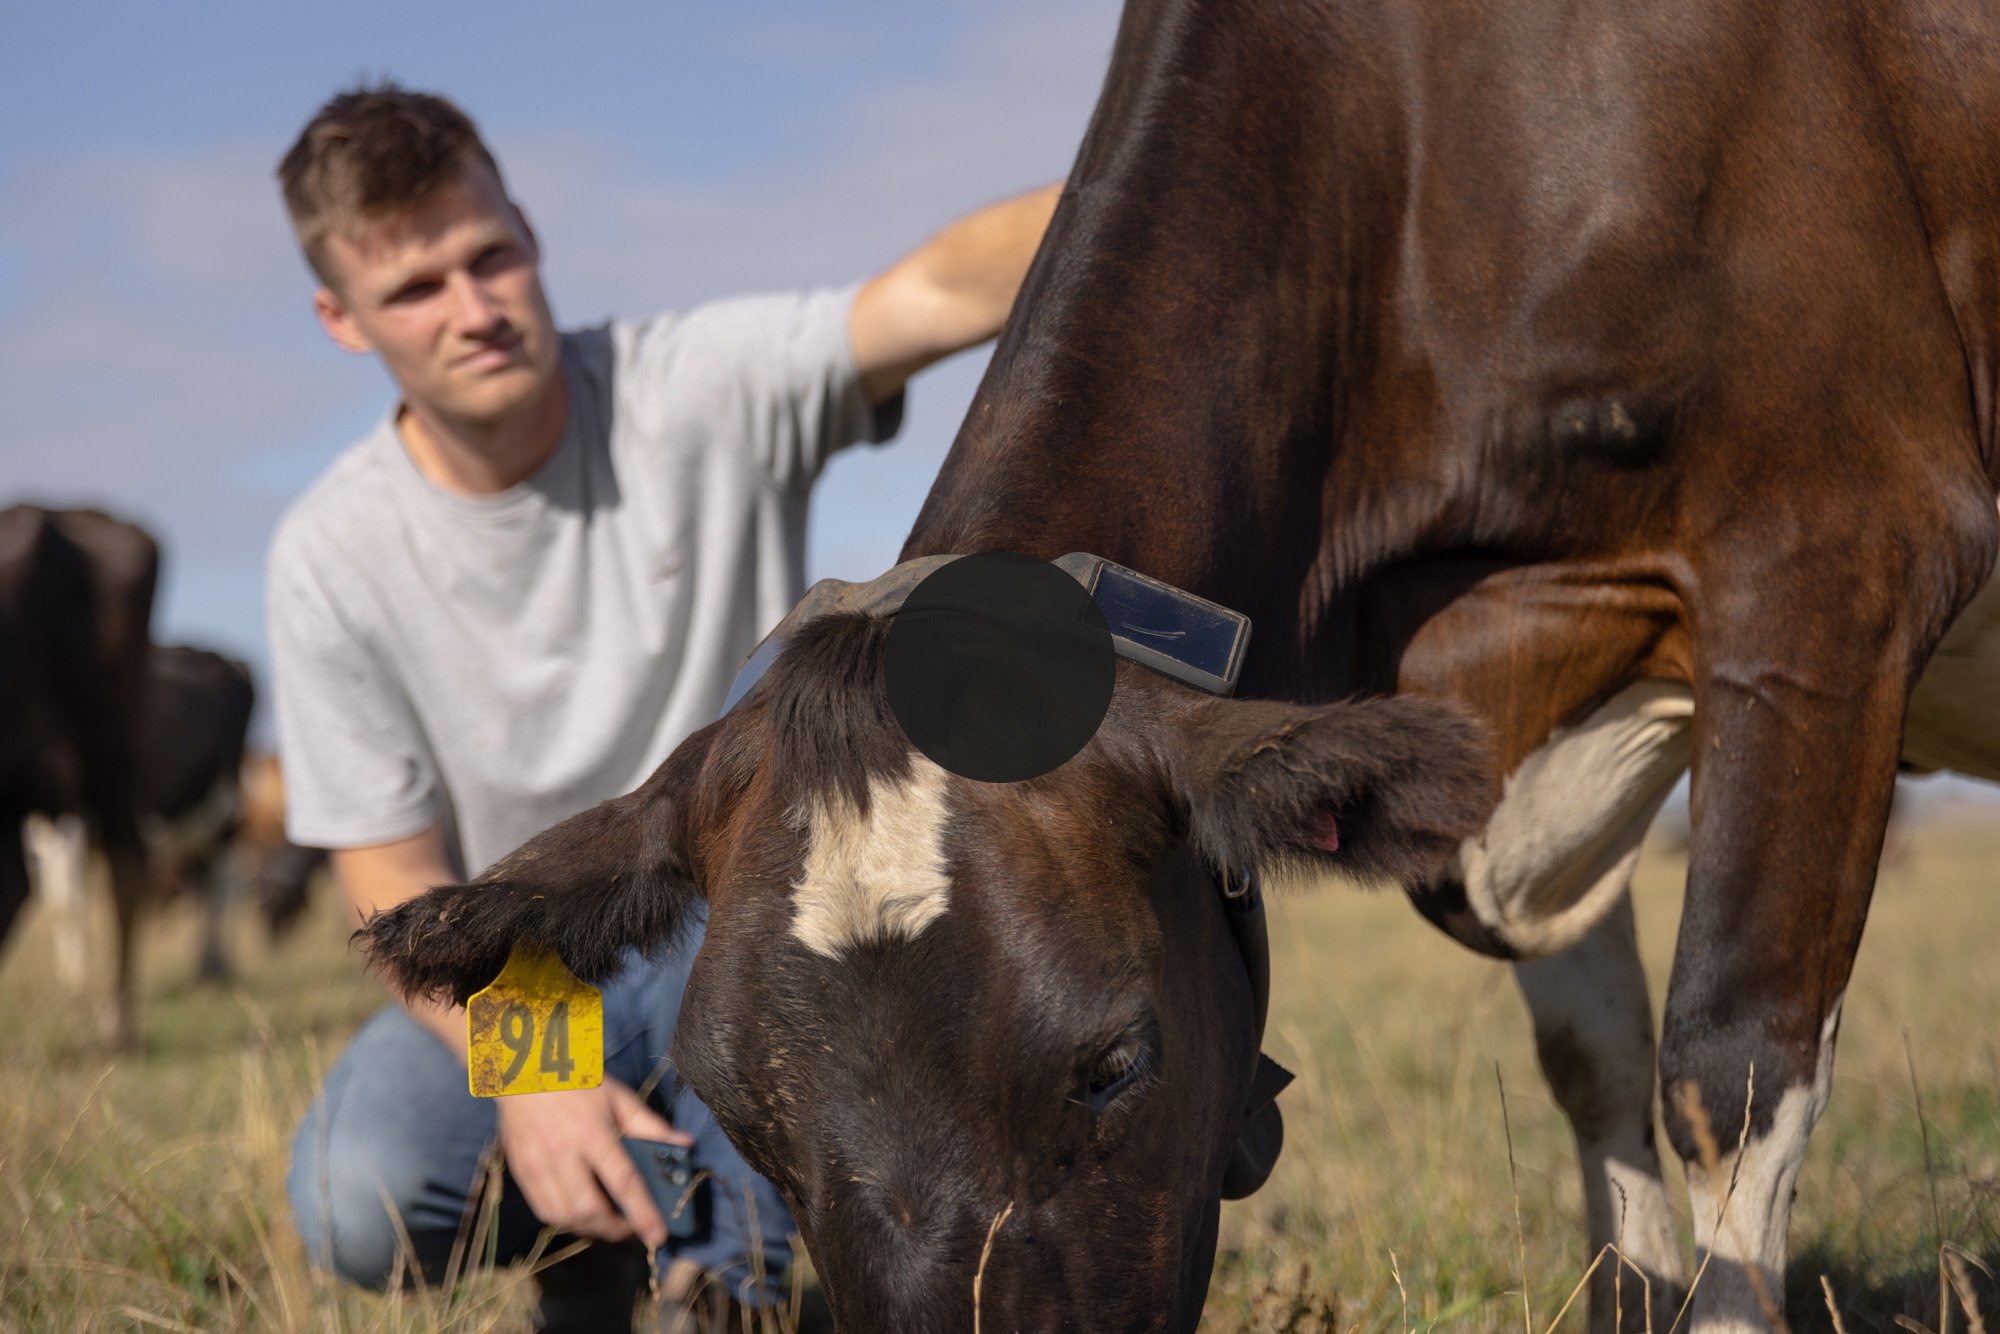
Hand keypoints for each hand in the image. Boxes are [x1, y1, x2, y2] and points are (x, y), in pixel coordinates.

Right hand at [495, 1075, 692, 1247]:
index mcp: (592, 1132)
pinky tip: (580, 1215)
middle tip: (631, 1228)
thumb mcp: (618, 1096)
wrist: (524, 1071)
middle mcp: (563, 1153)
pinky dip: (566, 1221)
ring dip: (590, 1229)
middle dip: (615, 1229)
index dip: (642, 1213)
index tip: (658, 1236)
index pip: (623, 1182)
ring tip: (608, 1223)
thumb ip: (650, 1125)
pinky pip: (544, 1211)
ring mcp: (538, 1165)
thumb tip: (684, 1145)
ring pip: (564, 1216)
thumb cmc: (578, 1081)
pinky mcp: (521, 1172)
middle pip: (590, 1209)